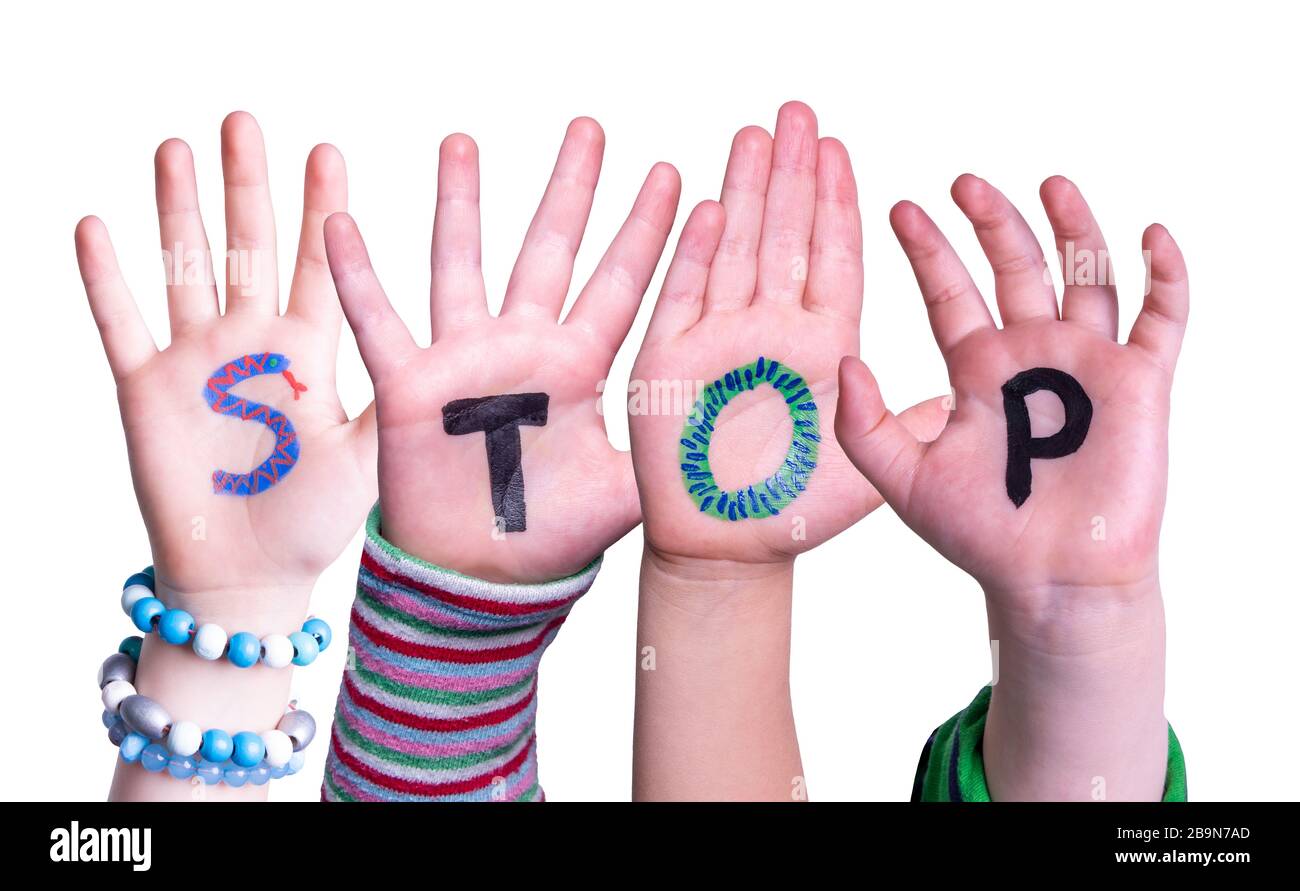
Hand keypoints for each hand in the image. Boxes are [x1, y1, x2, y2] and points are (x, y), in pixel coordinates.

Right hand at [75, 112, 375, 619]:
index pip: (315, 265)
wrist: (248, 575)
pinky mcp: (146, 391)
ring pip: (186, 267)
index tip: (328, 152)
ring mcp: (197, 363)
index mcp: (308, 353)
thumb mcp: (368, 456)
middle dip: (248, 185)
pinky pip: (122, 324)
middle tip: (245, 121)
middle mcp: (251, 345)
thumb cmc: (314, 522)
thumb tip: (458, 364)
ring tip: (177, 147)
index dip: (320, 210)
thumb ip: (397, 404)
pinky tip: (96, 226)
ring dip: (180, 209)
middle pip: (248, 247)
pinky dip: (106, 279)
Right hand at [323, 119, 680, 582]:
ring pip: (462, 263)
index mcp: (581, 367)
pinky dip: (356, 277)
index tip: (677, 176)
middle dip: (571, 189)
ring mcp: (464, 361)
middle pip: (550, 250)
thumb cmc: (553, 536)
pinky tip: (339, 223)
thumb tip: (735, 426)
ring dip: (460, 204)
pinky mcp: (407, 387)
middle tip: (591, 127)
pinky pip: (376, 323)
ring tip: (462, 141)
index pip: (620, 284)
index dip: (648, 233)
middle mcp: (524, 349)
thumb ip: (667, 448)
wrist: (481, 578)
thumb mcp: (627, 490)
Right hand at [629, 102, 947, 566]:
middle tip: (800, 114)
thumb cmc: (790, 512)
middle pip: (784, 238)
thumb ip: (902, 425)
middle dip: (792, 175)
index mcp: (820, 347)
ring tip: (755, 137)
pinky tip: (706, 203)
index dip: (836, 203)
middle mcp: (771, 332)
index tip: (841, 151)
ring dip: (745, 193)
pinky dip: (693, 251)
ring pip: (735, 250)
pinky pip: (682, 295)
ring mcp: (719, 340)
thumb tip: (958, 391)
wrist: (725, 549)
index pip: (831, 258)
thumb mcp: (867, 470)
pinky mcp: (669, 361)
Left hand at [834, 175, 1187, 799]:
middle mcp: (1029, 356)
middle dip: (991, 222)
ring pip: (1086, 275)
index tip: (901, 208)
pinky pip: (1162, 317)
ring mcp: (1087, 364)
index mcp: (975, 370)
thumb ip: (864, 424)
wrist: (1050, 580)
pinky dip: (1165, 276)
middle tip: (963, 181)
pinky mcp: (1140, 382)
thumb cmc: (980, 534)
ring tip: (1049, 182)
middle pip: (1014, 267)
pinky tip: (1151, 235)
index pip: (949, 292)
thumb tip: (844, 360)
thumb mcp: (904, 477)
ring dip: (1072, 227)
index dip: (928, 251)